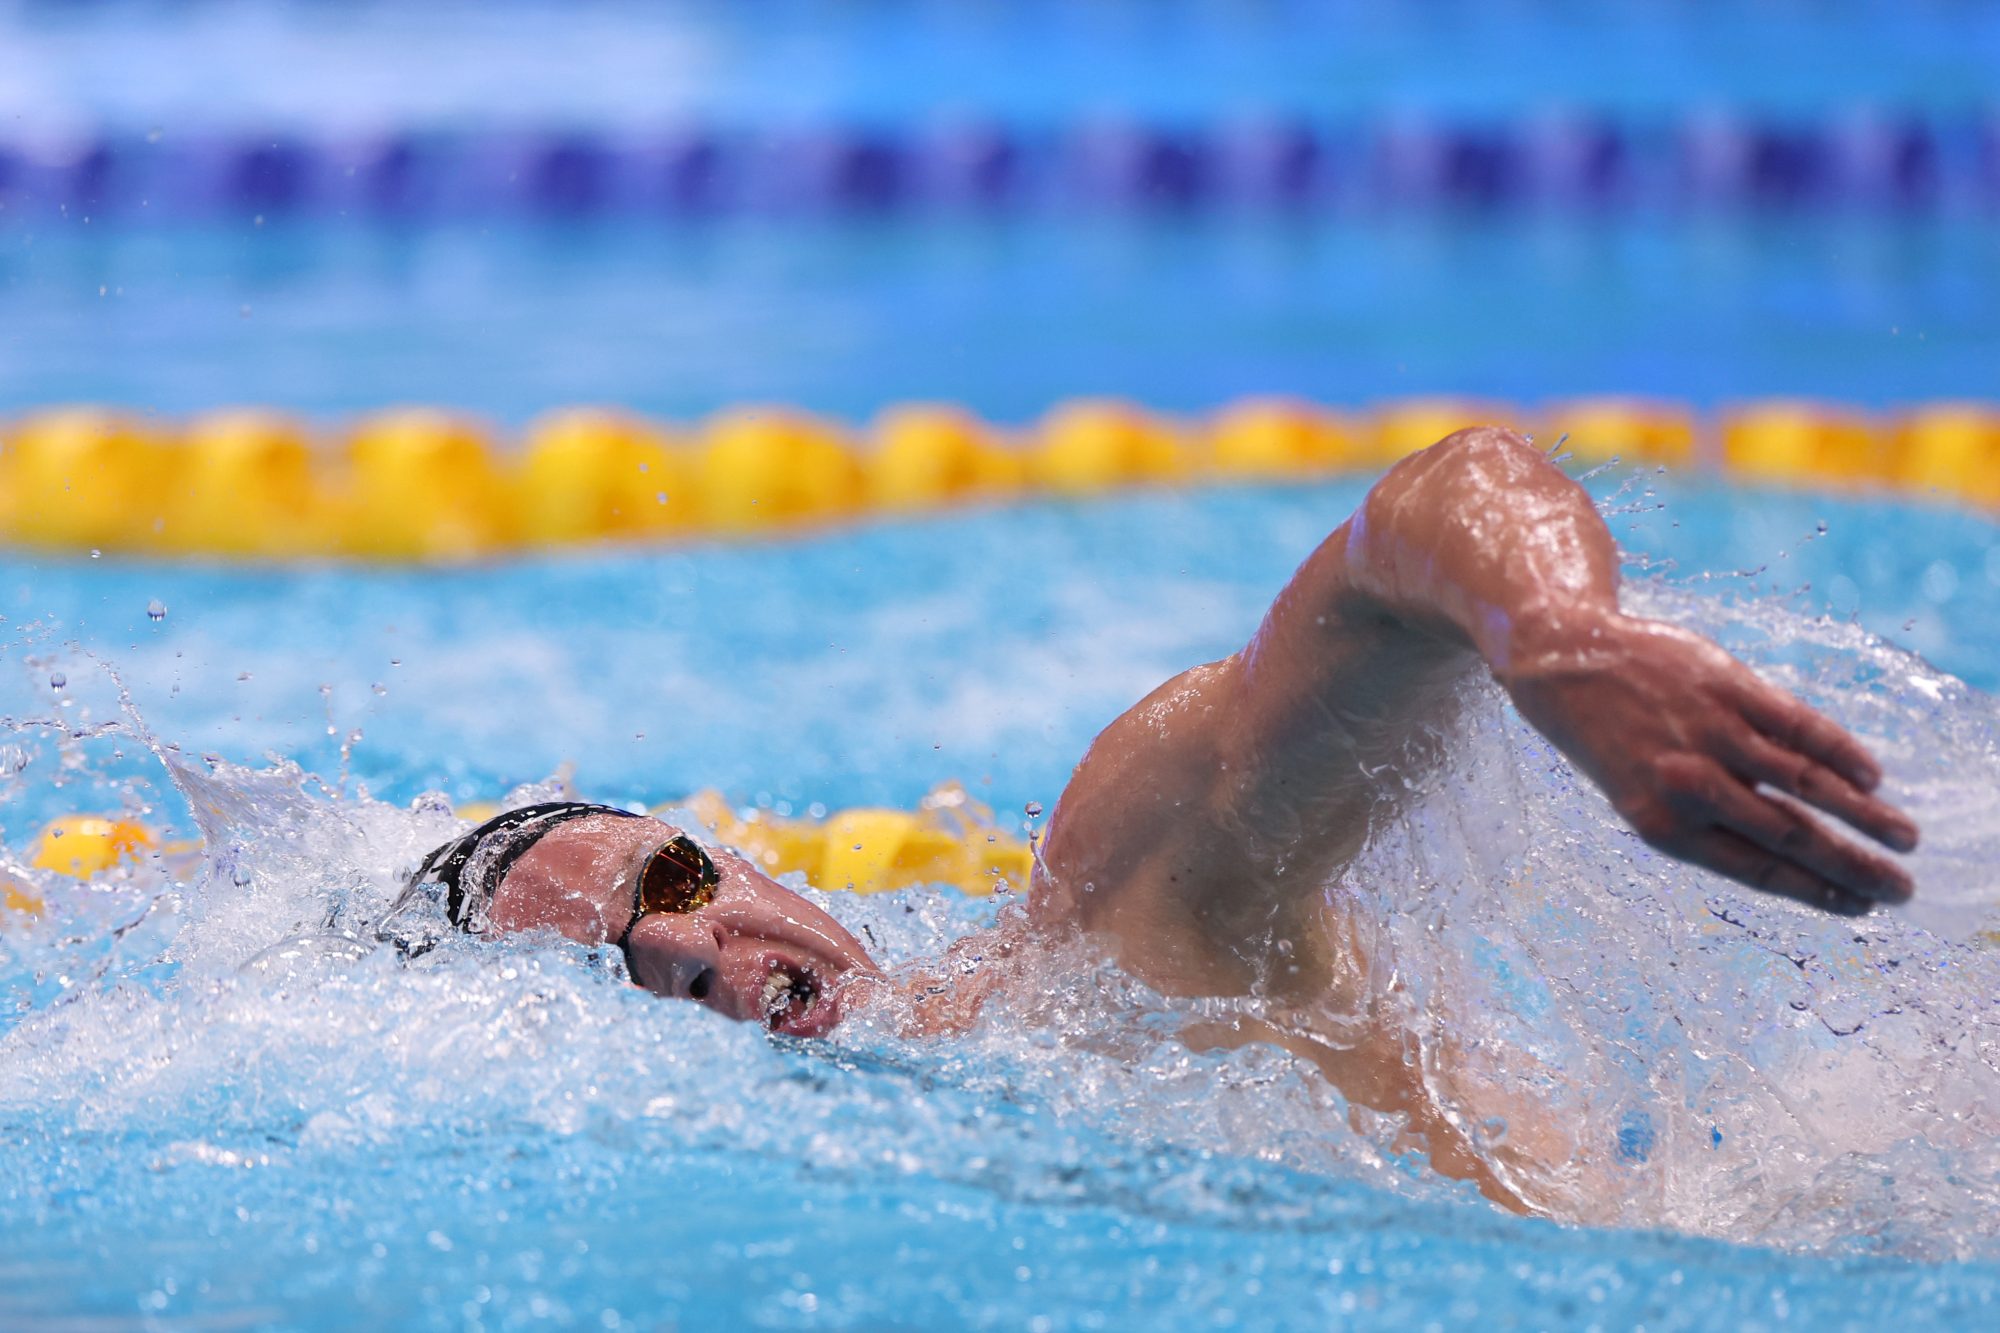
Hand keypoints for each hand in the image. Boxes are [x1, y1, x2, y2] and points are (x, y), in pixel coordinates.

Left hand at [1499, 610, 1917, 914]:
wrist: (1566, 661)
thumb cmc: (1617, 740)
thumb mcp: (1645, 794)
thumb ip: (1712, 821)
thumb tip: (1799, 850)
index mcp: (1663, 825)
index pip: (1756, 870)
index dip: (1815, 893)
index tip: (1861, 908)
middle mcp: (1688, 784)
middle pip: (1789, 835)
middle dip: (1853, 866)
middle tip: (1901, 889)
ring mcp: (1710, 732)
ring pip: (1804, 782)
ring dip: (1864, 814)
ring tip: (1905, 837)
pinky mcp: (1726, 685)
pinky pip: (1797, 725)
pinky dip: (1840, 753)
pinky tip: (1871, 777)